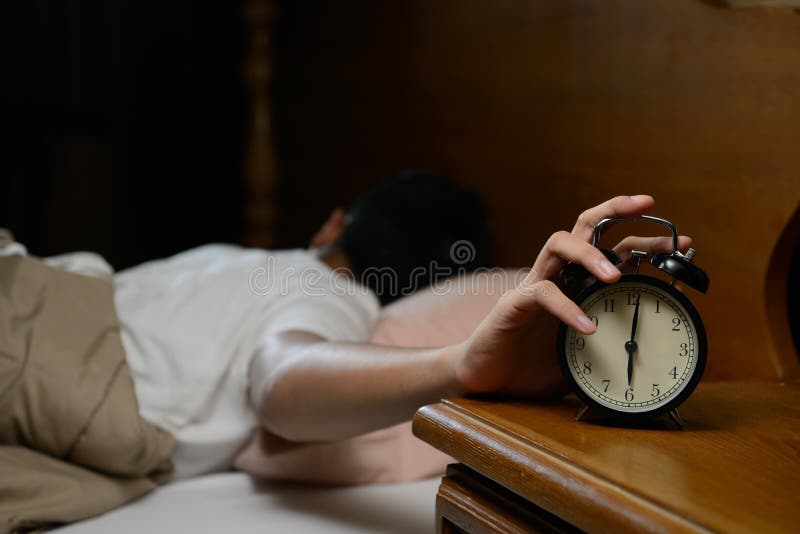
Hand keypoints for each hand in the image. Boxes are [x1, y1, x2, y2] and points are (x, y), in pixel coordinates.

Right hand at [452, 195, 691, 396]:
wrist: (486, 380)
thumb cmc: (532, 365)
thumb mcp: (584, 355)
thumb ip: (610, 347)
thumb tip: (651, 358)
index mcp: (575, 283)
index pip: (612, 248)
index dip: (646, 241)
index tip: (683, 244)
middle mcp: (555, 276)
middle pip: (584, 225)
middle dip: (616, 210)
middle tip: (648, 207)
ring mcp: (532, 286)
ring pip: (558, 243)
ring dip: (590, 252)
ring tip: (614, 275)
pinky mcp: (513, 306)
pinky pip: (542, 294)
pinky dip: (567, 307)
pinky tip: (588, 327)